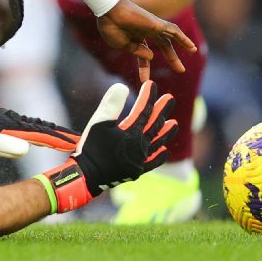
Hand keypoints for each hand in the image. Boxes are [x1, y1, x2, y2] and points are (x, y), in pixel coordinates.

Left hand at [0, 84, 78, 157]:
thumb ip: (4, 146)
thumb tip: (28, 149)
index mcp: (12, 127)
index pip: (42, 135)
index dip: (60, 140)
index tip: (78, 145)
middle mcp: (13, 120)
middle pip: (44, 128)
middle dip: (62, 134)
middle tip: (81, 141)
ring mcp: (9, 118)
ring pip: (36, 125)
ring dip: (53, 131)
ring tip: (67, 137)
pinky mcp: (3, 119)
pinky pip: (28, 124)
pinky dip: (40, 128)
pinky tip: (41, 132)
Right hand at [37, 81, 176, 213]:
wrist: (87, 175)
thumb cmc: (92, 148)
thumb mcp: (98, 123)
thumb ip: (111, 104)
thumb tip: (122, 86)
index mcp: (132, 134)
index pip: (144, 111)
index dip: (148, 97)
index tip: (151, 84)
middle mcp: (140, 148)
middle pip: (154, 126)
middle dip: (161, 111)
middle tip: (169, 98)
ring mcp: (139, 161)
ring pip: (157, 143)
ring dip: (165, 132)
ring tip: (174, 123)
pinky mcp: (135, 171)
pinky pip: (152, 163)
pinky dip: (158, 156)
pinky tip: (163, 150)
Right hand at [97, 0, 195, 81]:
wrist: (109, 13)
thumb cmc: (111, 28)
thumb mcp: (123, 45)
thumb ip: (137, 51)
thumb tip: (151, 56)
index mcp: (135, 37)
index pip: (143, 54)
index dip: (144, 68)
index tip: (144, 80)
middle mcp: (145, 32)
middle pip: (163, 45)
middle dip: (171, 58)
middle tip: (180, 70)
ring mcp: (151, 27)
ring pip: (170, 38)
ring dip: (181, 47)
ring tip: (192, 54)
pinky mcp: (157, 24)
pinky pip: (174, 31)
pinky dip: (184, 38)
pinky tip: (192, 47)